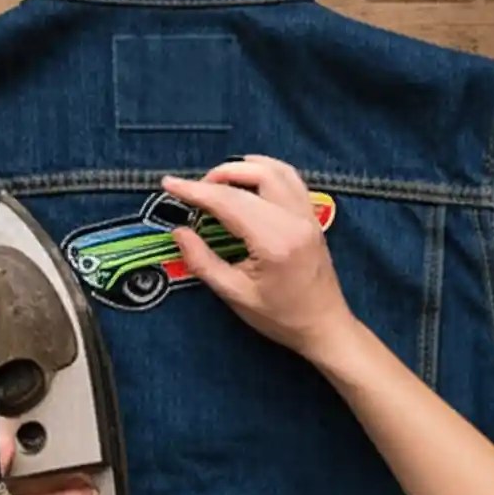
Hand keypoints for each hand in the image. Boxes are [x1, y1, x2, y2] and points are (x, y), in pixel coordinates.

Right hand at [162, 155, 354, 359]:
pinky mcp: (313, 216)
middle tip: (194, 190)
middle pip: (254, 176)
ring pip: (275, 170)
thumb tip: (179, 232)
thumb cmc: (280, 317)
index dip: (196, 190)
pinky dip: (266, 170)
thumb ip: (203, 262)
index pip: (230, 202)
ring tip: (217, 181)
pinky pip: (290, 178)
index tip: (169, 184)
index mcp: (274, 242)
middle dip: (218, 176)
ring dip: (243, 167)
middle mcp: (294, 220)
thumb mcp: (235, 295)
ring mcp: (308, 215)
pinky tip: (248, 179)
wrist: (324, 326)